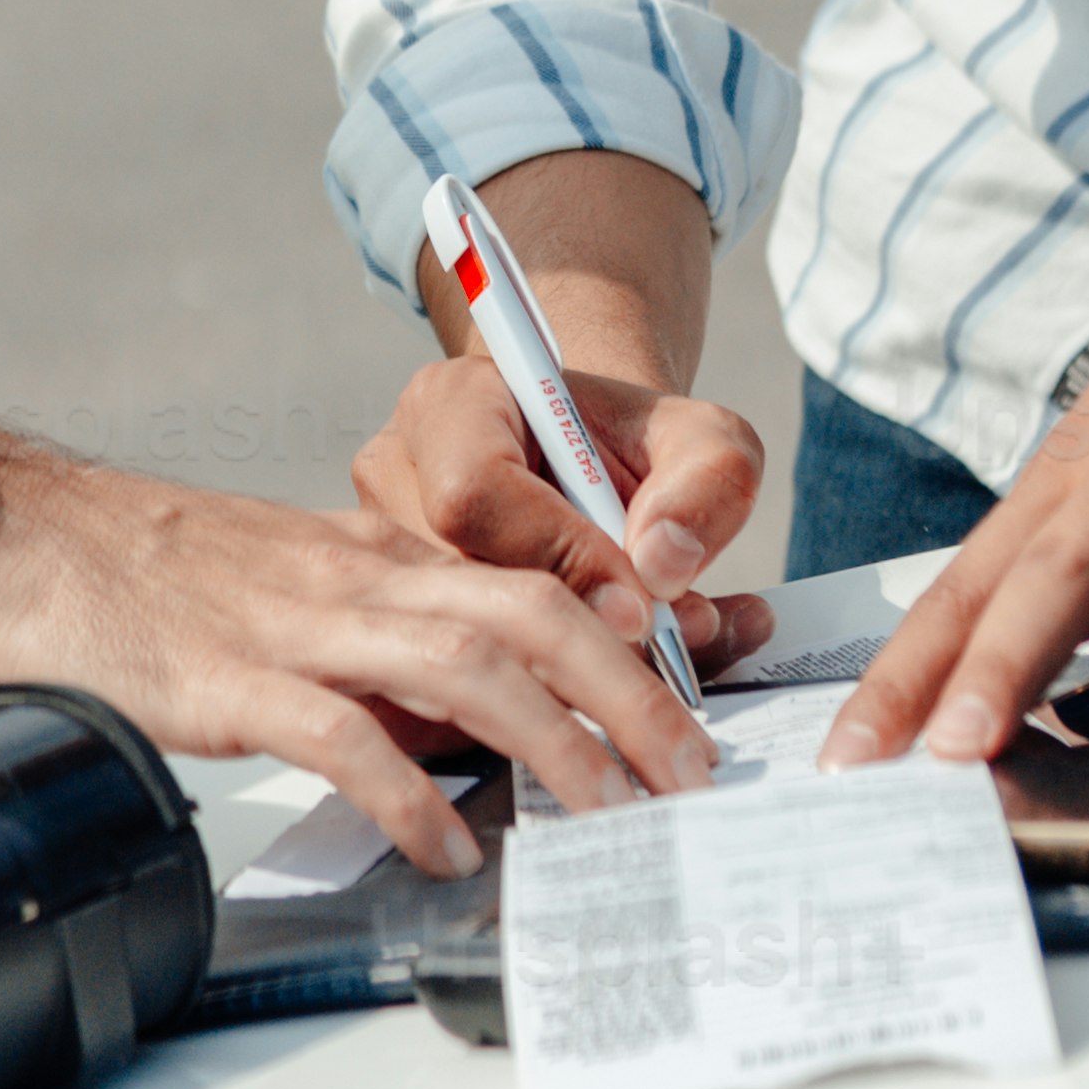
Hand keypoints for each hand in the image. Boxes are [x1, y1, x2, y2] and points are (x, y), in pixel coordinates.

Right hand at [0, 451, 728, 869]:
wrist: (15, 531)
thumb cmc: (146, 571)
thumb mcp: (294, 587)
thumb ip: (383, 648)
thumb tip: (475, 737)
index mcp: (382, 555)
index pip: (541, 587)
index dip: (631, 650)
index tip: (690, 720)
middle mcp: (358, 579)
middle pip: (535, 616)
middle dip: (631, 696)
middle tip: (691, 779)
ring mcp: (295, 626)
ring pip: (465, 665)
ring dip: (556, 741)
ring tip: (608, 817)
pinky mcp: (228, 678)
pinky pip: (342, 733)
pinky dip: (408, 792)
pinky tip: (445, 845)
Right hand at [354, 346, 772, 676]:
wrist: (599, 472)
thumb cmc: (639, 448)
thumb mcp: (705, 441)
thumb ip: (709, 482)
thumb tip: (661, 563)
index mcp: (450, 403)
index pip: (474, 491)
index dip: (562, 557)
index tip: (643, 600)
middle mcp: (395, 472)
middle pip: (459, 581)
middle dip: (572, 628)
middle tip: (663, 643)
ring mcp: (380, 548)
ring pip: (459, 635)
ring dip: (564, 668)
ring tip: (648, 649)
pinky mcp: (392, 612)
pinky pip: (458, 666)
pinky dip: (546, 686)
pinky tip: (607, 675)